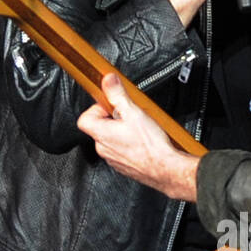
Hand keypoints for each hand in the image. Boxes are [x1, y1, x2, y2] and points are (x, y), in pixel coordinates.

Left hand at [77, 73, 198, 201]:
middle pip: (99, 128)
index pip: (84, 118)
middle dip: (113, 120)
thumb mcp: (134, 112)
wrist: (165, 169)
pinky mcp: (123, 166)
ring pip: (110, 140)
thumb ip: (117, 94)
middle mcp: (103, 149)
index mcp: (101, 134)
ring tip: (138, 130)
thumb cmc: (151, 146)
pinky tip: (142, 142)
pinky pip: (120, 151)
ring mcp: (112, 159)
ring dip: (121, 133)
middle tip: (129, 116)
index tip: (110, 106)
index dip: (96, 109)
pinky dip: (129, 145)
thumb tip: (108, 81)